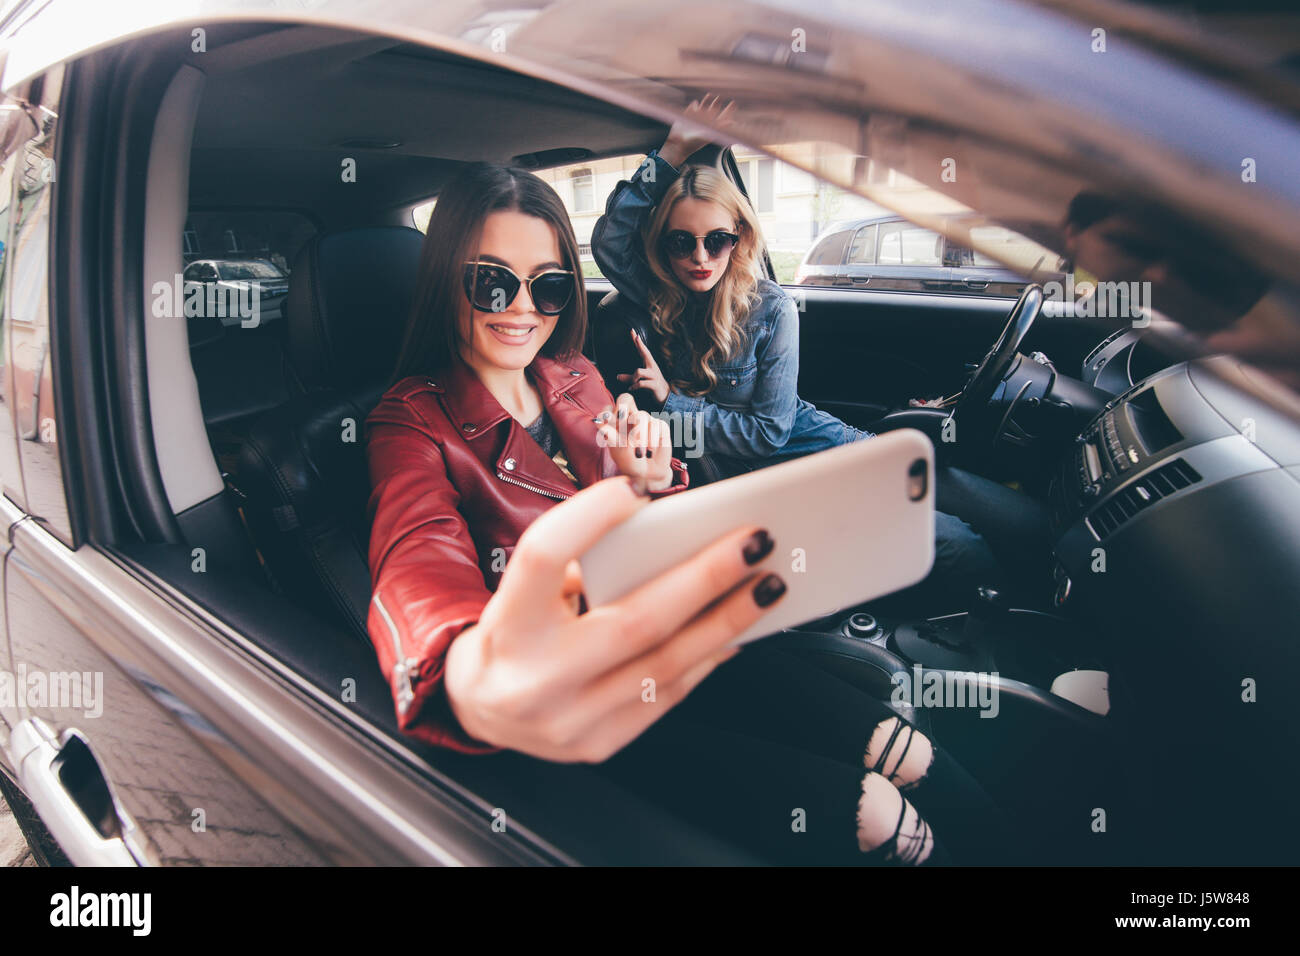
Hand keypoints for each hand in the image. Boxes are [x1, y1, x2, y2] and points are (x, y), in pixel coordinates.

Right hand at [443, 477, 786, 761]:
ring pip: (665, 666)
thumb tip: (672, 539)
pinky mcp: (598, 745)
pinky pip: (667, 697)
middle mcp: (533, 677)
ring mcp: (569, 721)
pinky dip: (707, 658)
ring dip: (727, 622)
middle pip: (634, 622)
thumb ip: (585, 564)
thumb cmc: (517, 631)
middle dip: (706, 578)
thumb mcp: (526, 590)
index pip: (543, 558)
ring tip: (767, 586)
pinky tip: (735, 629)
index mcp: (508, 622)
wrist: (480, 708)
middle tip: (754, 543)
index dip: (588, 518)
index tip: (635, 491)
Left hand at [596, 392, 672, 490]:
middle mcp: (630, 417)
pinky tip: (650, 452)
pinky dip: (652, 439)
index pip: (608, 409)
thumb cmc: (630, 462)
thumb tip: (597, 420)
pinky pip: (656, 424)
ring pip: (641, 415)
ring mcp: (645, 420)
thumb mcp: (617, 451)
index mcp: (616, 423)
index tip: (607, 423)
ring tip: (639, 453)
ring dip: (639, 434)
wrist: (648, 475)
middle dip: (623, 407)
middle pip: (626, 398)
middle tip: (621, 418)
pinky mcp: (659, 426)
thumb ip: (609, 435)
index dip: (607, 413)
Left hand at [616, 328, 669, 404]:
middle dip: (640, 345)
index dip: (638, 341)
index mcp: (649, 364)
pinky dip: (634, 386)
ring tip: (632, 384)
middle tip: (636, 337)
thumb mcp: (640, 380)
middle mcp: (652, 367)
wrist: (665, 395)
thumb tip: (617, 377)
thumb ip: (629, 378)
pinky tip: (632, 388)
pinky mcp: (654, 384)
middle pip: (646, 353)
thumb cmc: (652, 385)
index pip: (643, 350)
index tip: (633, 332)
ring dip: (632, 378)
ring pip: (639, 371)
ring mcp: (654, 375)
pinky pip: (641, 383)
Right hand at [660, 93, 737, 166]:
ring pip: (704, 107)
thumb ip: (720, 128)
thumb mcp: (708, 135)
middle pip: (714, 110)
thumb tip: (732, 122)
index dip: (729, 110)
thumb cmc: (694, 143)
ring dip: (707, 101)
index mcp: (712, 126)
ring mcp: (696, 118)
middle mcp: (705, 122)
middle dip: (717, 104)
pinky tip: (696, 103)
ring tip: (710, 95)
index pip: (723, 116)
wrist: (678, 145)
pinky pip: (693, 107)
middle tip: (721, 97)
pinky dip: (695, 105)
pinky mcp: (688, 116)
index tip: (734, 103)